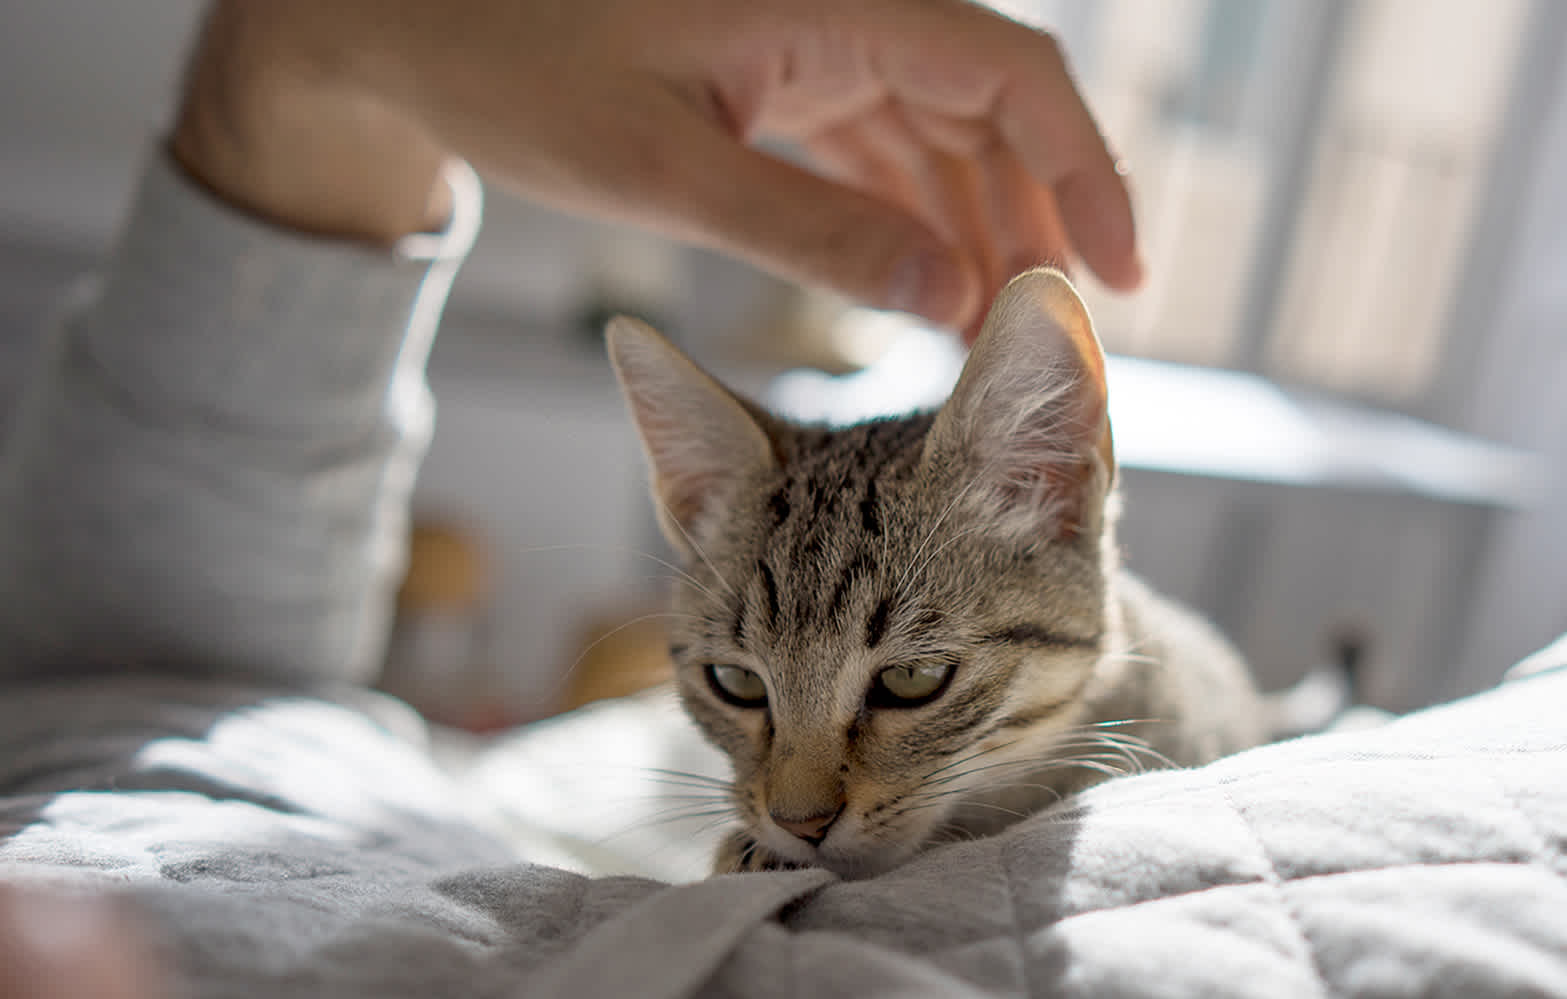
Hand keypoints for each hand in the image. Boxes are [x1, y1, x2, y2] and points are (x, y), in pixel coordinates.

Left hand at [171, 0, 1141, 334]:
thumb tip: (951, 302)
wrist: (398, 21)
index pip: (1011, 73)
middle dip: (1034, 221)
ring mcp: (812, 38)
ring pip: (940, 132)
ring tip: (993, 338)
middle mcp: (841, 6)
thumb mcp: (664, 170)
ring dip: (977, 228)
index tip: (1117, 279)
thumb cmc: (508, 68)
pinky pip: (878, 145)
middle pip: (991, 107)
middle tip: (1051, 346)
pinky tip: (924, 293)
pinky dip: (909, 219)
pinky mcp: (778, 73)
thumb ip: (813, 236)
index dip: (1085, 170)